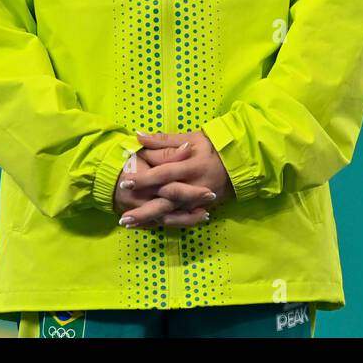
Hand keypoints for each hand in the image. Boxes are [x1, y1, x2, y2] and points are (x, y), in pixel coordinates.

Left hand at [114, 131, 234, 228]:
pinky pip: (183, 220)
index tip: (125, 181)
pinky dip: (166, 224)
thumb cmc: (212, 147)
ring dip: (150, 220)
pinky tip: (150, 226)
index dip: (144, 179)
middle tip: (123, 216)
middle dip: (143, 209)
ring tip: (129, 225)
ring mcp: (198, 201)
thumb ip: (163, 140)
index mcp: (190, 167)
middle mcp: (194, 187)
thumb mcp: (191, 138)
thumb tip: (139, 136)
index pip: (163, 174)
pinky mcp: (202, 208)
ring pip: (171, 213)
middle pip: (165, 201)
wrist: (239, 162)